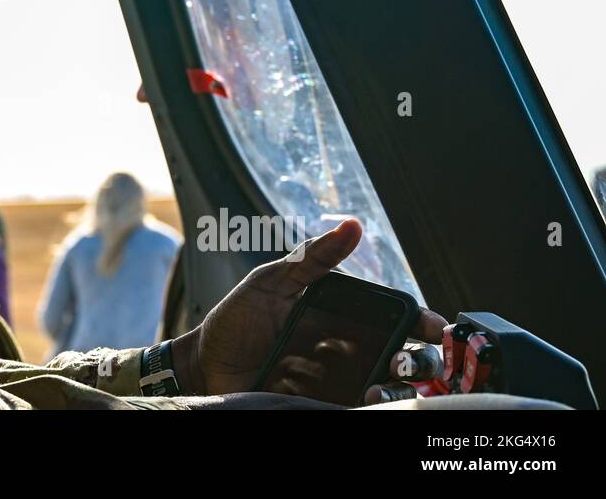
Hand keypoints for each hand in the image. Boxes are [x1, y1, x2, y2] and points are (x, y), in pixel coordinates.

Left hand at [172, 218, 446, 400]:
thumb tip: (352, 226)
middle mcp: (349, 353)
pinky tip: (368, 398)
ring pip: (391, 390)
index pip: (397, 322)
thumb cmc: (236, 320)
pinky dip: (373, 405)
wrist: (203, 364)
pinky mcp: (325, 405)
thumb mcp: (272, 282)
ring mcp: (339, 383)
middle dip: (422, 361)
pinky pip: (360, 409)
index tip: (431, 327)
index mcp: (343, 320)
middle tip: (409, 360)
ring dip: (399, 387)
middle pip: (406, 360)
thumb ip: (312, 257)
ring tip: (384, 383)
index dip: (422, 325)